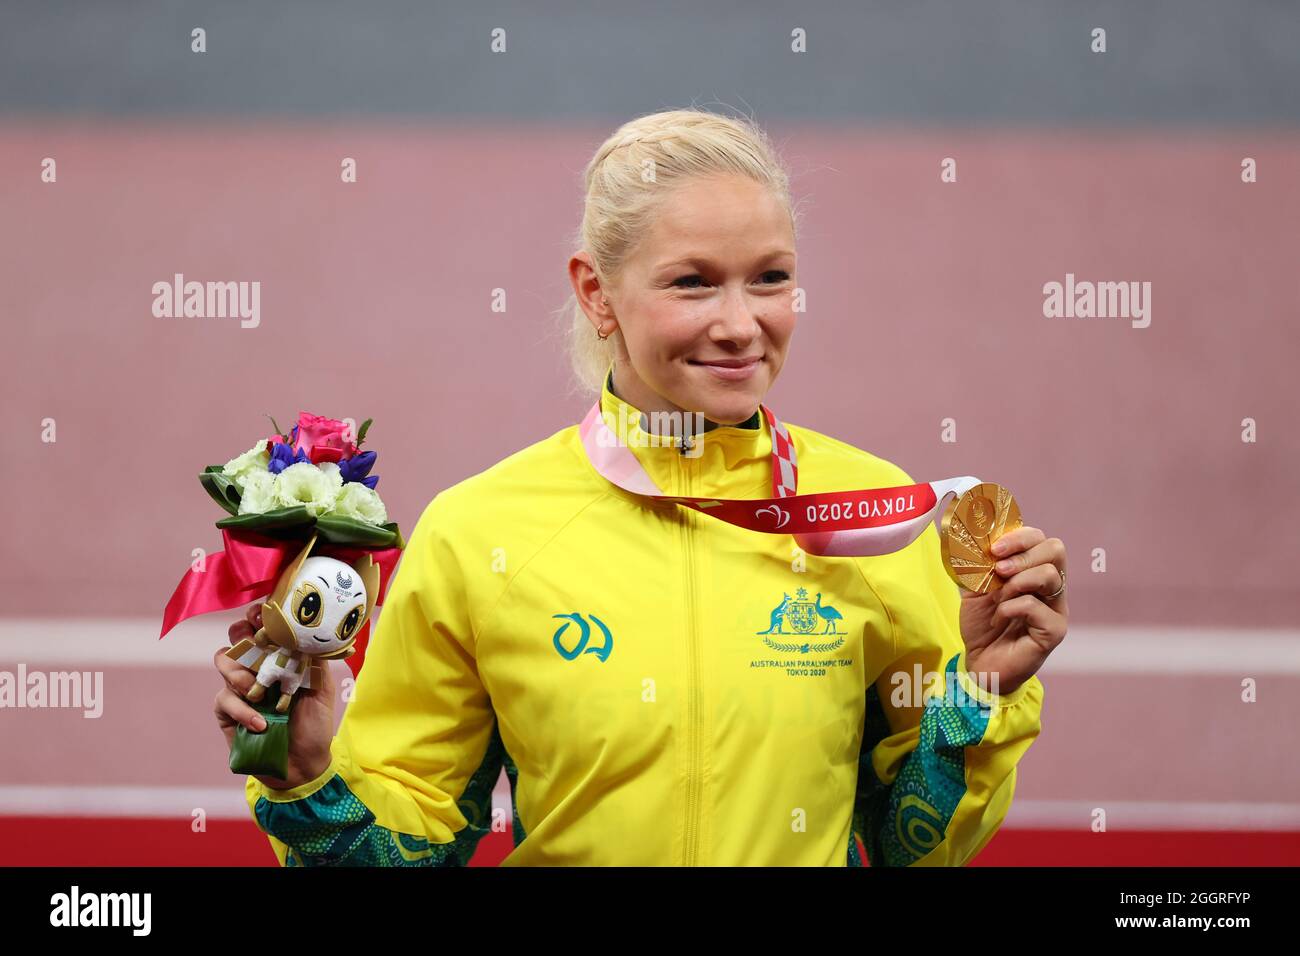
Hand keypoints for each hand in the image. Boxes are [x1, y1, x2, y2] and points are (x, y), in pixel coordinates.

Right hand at [214, 602, 336, 789]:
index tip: (264, 611)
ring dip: (239, 672)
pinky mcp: (226, 712)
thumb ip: (315, 661)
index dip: (260, 616)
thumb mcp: (322, 689)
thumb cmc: (314, 725)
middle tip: (254, 639)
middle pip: (237, 637)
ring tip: (257, 691)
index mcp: (278, 658)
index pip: (264, 629)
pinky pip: (224, 699)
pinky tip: (261, 723)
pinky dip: (243, 710)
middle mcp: (255, 668)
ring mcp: (238, 688)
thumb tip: (312, 632)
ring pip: (223, 661)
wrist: (304, 764)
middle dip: (241, 632)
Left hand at [957, 525, 1067, 696]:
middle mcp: (1051, 587)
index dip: (1020, 537)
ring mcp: (1056, 608)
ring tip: (998, 598)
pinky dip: (1011, 608)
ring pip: (1050, 575)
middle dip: (1022, 554)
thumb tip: (971, 539)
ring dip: (1016, 582)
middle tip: (999, 569)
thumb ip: (978, 565)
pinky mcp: (1054, 630)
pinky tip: (1000, 618)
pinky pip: (1036, 606)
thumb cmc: (982, 626)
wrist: (980, 664)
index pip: (1041, 539)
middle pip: (1055, 550)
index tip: (994, 548)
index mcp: (1034, 571)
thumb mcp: (975, 588)